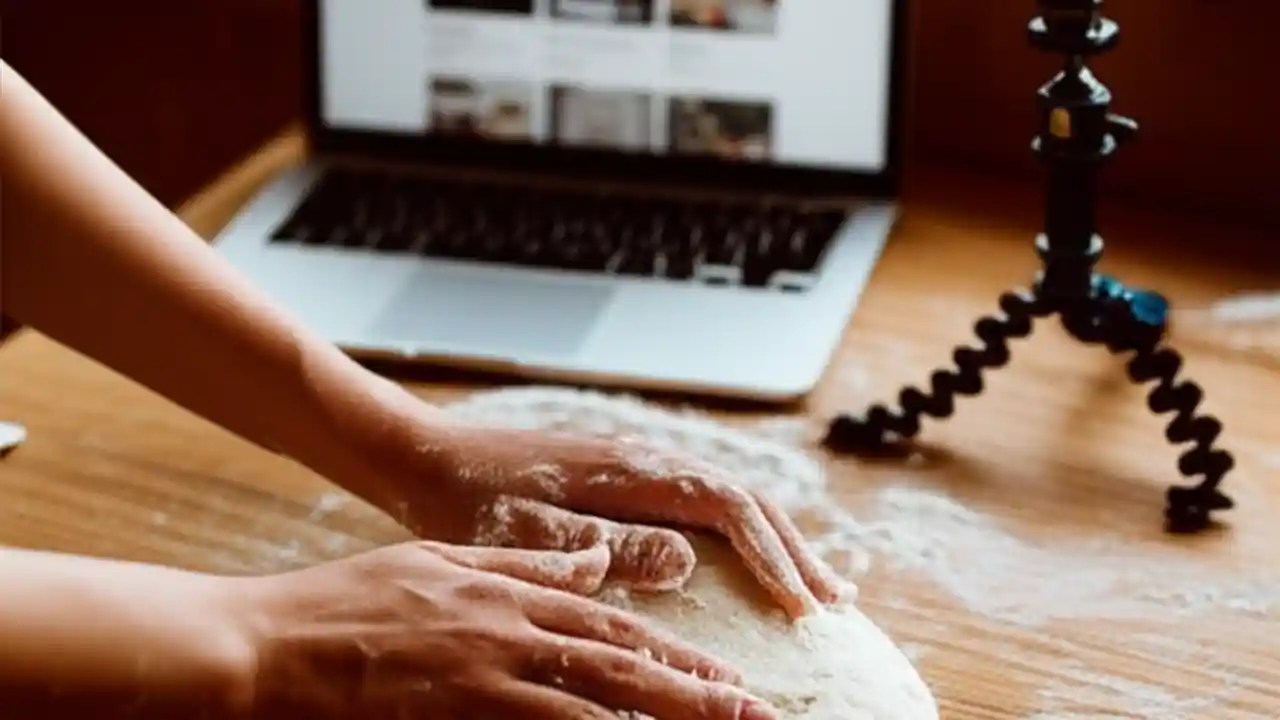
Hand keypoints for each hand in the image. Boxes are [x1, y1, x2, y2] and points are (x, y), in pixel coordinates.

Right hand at [240, 541, 777, 718]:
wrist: (263, 644)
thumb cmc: (343, 603)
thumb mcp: (440, 562)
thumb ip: (523, 565)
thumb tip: (591, 563)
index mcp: (505, 591)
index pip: (612, 624)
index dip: (675, 653)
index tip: (726, 678)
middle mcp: (506, 631)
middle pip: (621, 663)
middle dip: (695, 693)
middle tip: (756, 715)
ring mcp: (481, 677)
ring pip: (593, 704)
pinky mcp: (455, 712)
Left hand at [354, 402, 849, 619]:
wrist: (428, 458)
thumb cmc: (470, 499)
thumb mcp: (530, 532)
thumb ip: (606, 545)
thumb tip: (689, 560)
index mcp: (630, 470)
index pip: (725, 507)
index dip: (770, 556)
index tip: (801, 606)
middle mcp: (645, 459)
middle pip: (742, 498)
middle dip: (792, 550)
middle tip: (833, 604)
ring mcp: (638, 466)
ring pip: (727, 498)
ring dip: (774, 541)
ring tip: (812, 585)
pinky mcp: (625, 480)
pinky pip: (701, 503)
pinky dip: (739, 534)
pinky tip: (745, 560)